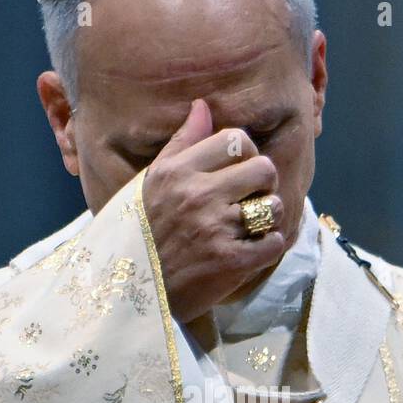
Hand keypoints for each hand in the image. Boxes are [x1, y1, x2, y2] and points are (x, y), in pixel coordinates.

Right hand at [141, 99, 285, 322]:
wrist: (129, 296)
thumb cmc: (139, 235)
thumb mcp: (149, 184)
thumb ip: (181, 144)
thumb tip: (203, 106)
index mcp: (176, 172)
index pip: (235, 140)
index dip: (247, 153)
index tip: (239, 171)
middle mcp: (196, 195)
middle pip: (263, 168)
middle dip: (263, 184)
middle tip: (249, 200)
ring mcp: (215, 229)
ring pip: (273, 206)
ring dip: (268, 218)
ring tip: (250, 227)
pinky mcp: (230, 262)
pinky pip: (273, 242)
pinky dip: (269, 247)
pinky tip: (252, 250)